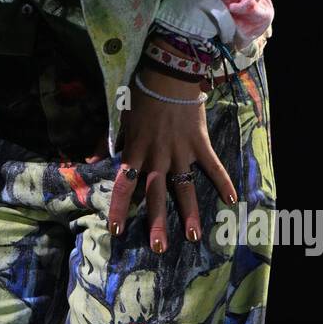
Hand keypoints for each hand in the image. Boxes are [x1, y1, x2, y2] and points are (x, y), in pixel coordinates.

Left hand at [106, 63, 237, 252]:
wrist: (168, 75)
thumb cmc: (142, 96)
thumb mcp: (120, 119)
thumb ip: (106, 143)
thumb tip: (90, 162)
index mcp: (136, 152)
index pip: (124, 185)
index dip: (120, 208)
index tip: (116, 230)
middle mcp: (158, 157)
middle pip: (155, 195)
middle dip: (156, 223)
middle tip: (158, 248)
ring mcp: (180, 152)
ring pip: (184, 188)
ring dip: (188, 212)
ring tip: (193, 236)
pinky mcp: (200, 144)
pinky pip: (213, 166)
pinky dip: (223, 182)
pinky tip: (232, 200)